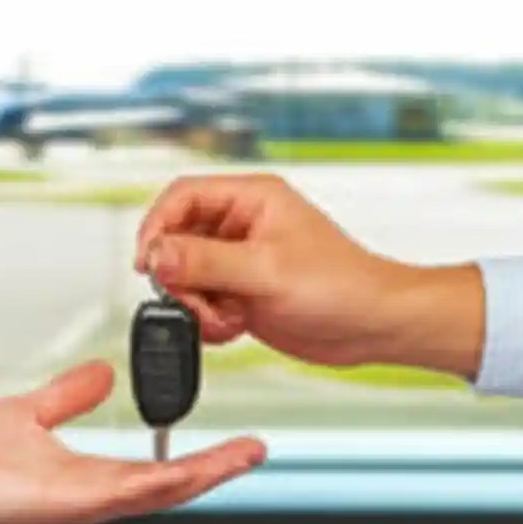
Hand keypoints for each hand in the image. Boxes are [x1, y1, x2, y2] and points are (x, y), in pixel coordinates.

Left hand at [0, 361, 264, 523]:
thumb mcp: (29, 413)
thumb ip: (68, 396)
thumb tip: (102, 374)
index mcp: (88, 476)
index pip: (157, 469)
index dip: (199, 459)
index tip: (234, 442)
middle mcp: (94, 496)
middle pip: (171, 488)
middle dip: (218, 470)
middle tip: (256, 450)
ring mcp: (84, 505)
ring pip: (160, 494)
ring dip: (205, 476)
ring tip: (244, 456)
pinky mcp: (69, 506)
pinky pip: (127, 494)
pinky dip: (164, 483)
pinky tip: (191, 472)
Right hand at [134, 173, 484, 378]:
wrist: (373, 327)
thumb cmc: (343, 286)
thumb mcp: (266, 271)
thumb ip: (206, 262)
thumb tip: (158, 254)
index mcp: (253, 199)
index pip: (183, 196)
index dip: (157, 227)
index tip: (149, 263)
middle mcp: (244, 225)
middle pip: (178, 239)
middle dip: (178, 276)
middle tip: (192, 299)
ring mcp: (243, 260)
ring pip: (187, 275)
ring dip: (195, 303)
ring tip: (222, 317)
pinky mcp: (244, 291)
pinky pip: (203, 301)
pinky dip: (208, 319)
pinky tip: (234, 327)